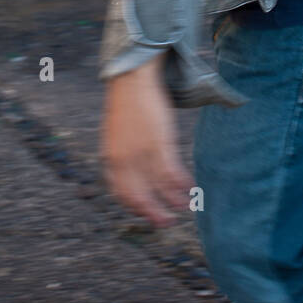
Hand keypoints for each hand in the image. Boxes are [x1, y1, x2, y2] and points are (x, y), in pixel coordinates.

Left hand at [100, 53, 193, 227]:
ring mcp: (141, 154)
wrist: (131, 79)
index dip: (135, 207)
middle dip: (154, 214)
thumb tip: (130, 169)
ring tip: (183, 209)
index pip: (121, 193)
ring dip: (173, 202)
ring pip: (159, 189)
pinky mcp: (159, 144)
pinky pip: (172, 174)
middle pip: (139, 198)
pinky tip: (191, 189)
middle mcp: (124, 161)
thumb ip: (121, 154)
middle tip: (167, 223)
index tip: (147, 213)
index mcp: (111, 159)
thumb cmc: (127, 105)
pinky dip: (182, 186)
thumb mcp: (116, 134)